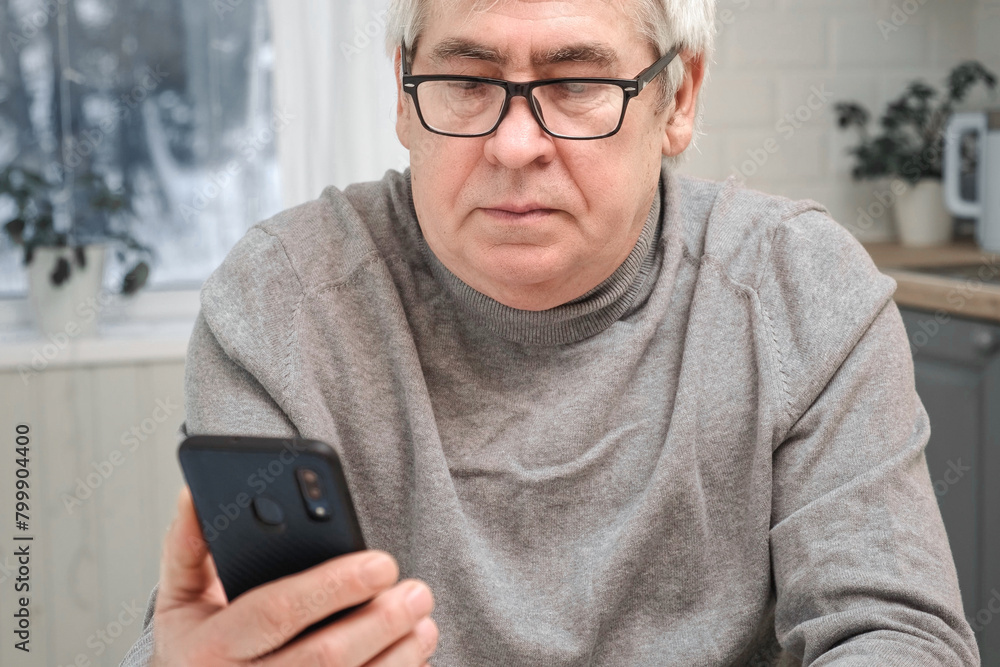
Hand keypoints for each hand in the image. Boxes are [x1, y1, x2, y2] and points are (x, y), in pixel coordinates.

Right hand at [150, 486, 437, 665]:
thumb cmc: (196, 647)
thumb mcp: (182, 599)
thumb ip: (189, 544)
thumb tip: (195, 491)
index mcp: (207, 648)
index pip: (277, 611)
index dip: (334, 586)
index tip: (382, 562)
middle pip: (325, 658)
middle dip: (381, 621)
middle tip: (417, 591)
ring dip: (398, 655)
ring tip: (423, 621)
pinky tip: (411, 656)